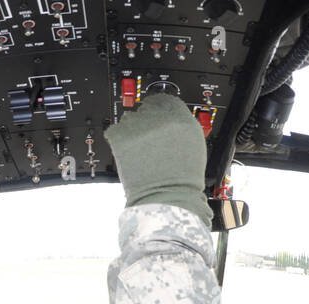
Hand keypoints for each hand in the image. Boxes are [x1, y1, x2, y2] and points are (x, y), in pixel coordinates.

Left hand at [104, 93, 210, 224]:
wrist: (167, 198)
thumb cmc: (181, 180)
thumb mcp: (192, 145)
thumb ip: (180, 125)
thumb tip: (167, 117)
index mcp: (181, 118)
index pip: (165, 99)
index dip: (159, 109)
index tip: (155, 115)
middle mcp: (160, 117)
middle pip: (146, 108)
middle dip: (145, 122)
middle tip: (148, 141)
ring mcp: (139, 126)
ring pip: (129, 119)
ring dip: (132, 132)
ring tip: (141, 152)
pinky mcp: (121, 136)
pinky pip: (115, 131)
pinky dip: (118, 142)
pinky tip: (130, 155)